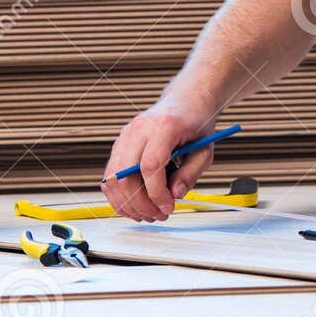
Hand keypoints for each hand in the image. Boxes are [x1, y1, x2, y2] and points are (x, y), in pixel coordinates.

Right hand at [100, 99, 218, 221]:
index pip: (150, 165)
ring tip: (149, 214)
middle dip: (141, 203)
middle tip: (159, 215)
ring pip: (112, 178)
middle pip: (125, 174)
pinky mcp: (119, 144)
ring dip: (127, 203)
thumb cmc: (196, 124)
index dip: (156, 193)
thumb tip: (174, 195)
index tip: (168, 207)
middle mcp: (139, 128)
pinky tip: (136, 205)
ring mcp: (125, 135)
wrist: (185, 101)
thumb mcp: (204, 149)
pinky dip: (119, 195)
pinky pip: (110, 176)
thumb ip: (190, 174)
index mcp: (164, 126)